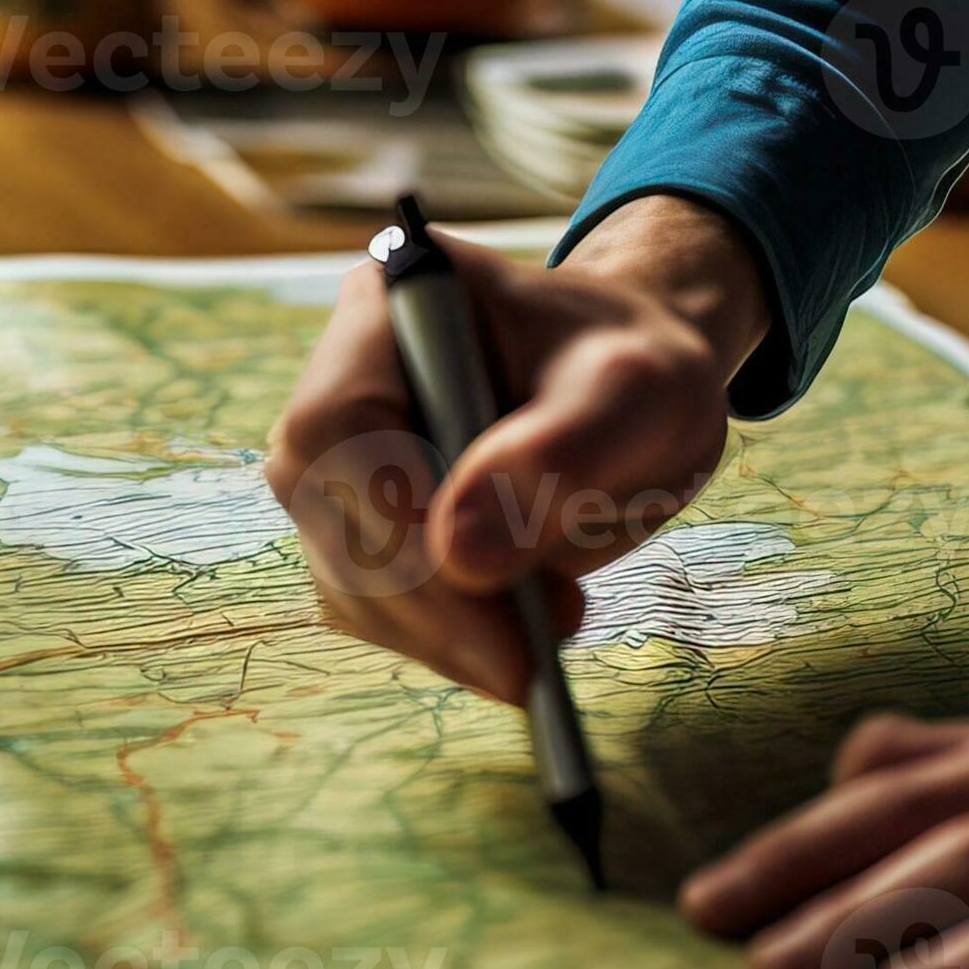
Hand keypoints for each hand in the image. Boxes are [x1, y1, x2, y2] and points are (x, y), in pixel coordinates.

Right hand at [264, 196, 771, 701]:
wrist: (631, 387)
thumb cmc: (635, 369)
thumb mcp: (638, 391)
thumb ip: (561, 453)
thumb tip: (456, 554)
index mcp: (387, 306)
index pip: (338, 429)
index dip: (390, 524)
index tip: (481, 595)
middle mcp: (335, 380)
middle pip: (329, 514)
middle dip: (428, 605)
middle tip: (529, 662)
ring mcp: (337, 461)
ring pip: (347, 578)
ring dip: (440, 634)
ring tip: (552, 621)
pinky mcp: (358, 527)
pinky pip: (376, 608)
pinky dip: (444, 642)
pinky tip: (515, 634)